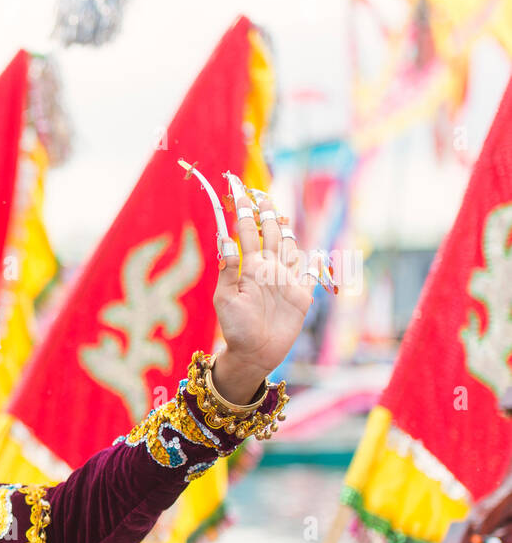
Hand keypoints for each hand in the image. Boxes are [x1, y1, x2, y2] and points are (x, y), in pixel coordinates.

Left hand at [213, 188, 315, 401]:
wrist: (253, 353)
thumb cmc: (235, 327)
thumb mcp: (226, 298)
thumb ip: (229, 270)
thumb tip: (226, 240)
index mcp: (249, 267)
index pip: (246, 231)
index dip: (244, 210)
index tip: (239, 189)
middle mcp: (268, 269)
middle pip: (270, 233)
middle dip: (266, 212)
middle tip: (261, 192)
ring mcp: (286, 280)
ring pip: (289, 247)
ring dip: (287, 230)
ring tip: (280, 213)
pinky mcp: (302, 295)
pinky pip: (311, 274)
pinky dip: (315, 263)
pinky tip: (316, 252)